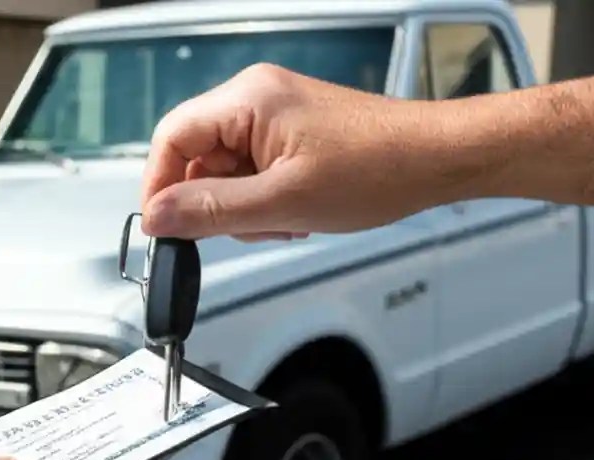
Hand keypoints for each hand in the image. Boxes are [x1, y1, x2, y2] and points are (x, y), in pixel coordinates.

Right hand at [140, 63, 471, 240]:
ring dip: (245, 206)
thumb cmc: (377, 169)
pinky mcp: (292, 132)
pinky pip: (254, 169)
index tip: (164, 228)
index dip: (160, 187)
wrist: (435, 160)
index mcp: (248, 100)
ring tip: (285, 220)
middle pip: (197, 156)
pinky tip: (296, 212)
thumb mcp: (282, 203)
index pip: (172, 138)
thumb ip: (211, 211)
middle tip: (250, 226)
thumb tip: (158, 217)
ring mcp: (275, 114)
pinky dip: (266, 199)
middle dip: (215, 202)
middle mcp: (257, 97)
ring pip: (226, 169)